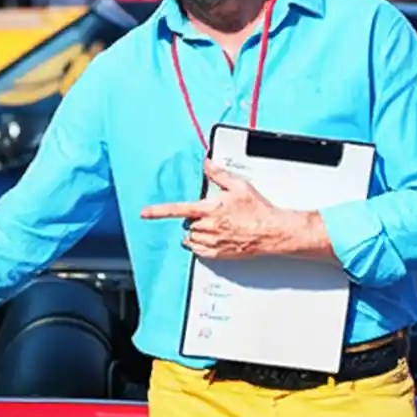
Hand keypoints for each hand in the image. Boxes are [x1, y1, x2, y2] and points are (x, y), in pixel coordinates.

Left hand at [141, 159, 292, 259]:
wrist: (271, 231)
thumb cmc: (258, 210)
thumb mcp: (239, 186)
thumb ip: (218, 174)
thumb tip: (207, 163)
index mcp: (210, 209)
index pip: (178, 209)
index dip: (159, 211)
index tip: (145, 213)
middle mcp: (208, 227)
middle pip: (186, 224)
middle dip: (194, 219)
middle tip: (211, 215)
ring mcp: (212, 241)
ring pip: (191, 238)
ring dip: (197, 232)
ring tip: (214, 227)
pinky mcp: (218, 254)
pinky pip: (199, 251)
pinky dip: (201, 245)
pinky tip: (214, 238)